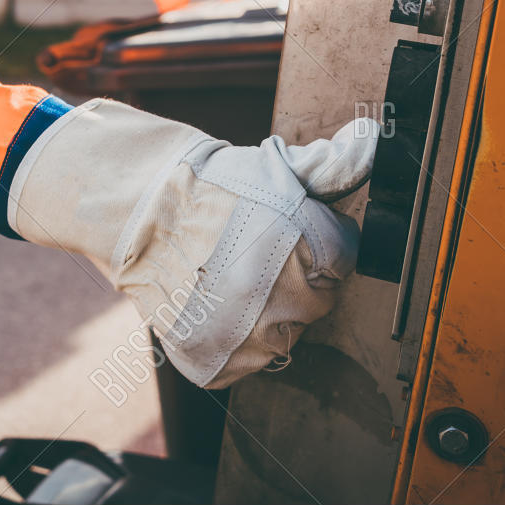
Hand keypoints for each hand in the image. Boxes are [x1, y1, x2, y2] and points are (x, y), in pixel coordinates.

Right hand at [6, 102, 377, 387]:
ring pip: (284, 336)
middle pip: (317, 300)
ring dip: (265, 312)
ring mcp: (248, 334)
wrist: (132, 212)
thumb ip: (331, 165)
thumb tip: (372, 143)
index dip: (313, 239)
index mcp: (309, 246)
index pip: (342, 259)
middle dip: (294, 276)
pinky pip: (246, 362)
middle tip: (249, 250)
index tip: (280, 228)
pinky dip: (233, 341)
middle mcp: (283, 297)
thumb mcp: (274, 168)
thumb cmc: (207, 185)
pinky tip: (213, 305)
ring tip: (226, 276)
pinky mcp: (217, 360)